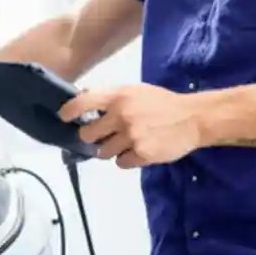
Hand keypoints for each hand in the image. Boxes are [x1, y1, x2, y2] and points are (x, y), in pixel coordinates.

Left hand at [58, 84, 203, 168]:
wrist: (192, 118)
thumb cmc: (162, 103)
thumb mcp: (136, 91)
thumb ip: (113, 97)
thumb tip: (85, 101)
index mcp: (119, 96)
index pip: (83, 102)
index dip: (69, 111)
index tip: (63, 117)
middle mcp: (121, 115)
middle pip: (88, 134)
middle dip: (92, 137)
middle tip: (102, 136)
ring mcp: (131, 136)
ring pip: (103, 152)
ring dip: (110, 150)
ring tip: (126, 143)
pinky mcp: (141, 154)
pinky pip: (121, 163)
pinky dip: (126, 159)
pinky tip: (138, 150)